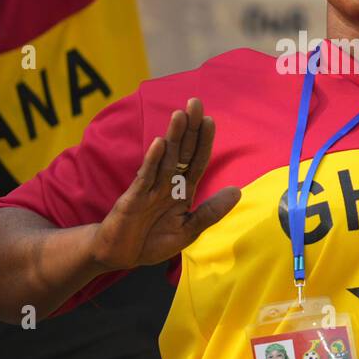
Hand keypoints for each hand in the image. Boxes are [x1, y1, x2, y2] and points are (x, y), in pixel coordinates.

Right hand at [90, 99, 240, 269]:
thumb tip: (238, 192)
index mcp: (182, 191)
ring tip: (180, 115)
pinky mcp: (133, 199)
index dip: (203, 141)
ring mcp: (149, 189)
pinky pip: (145, 177)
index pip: (196, 161)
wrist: (120, 256)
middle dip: (189, 128)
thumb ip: (210, 212)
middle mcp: (167, 184)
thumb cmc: (153, 242)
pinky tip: (159, 144)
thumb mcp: (188, 230)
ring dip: (172, 137)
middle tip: (195, 102)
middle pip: (180, 152)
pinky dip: (152, 161)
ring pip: (164, 158)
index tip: (210, 120)